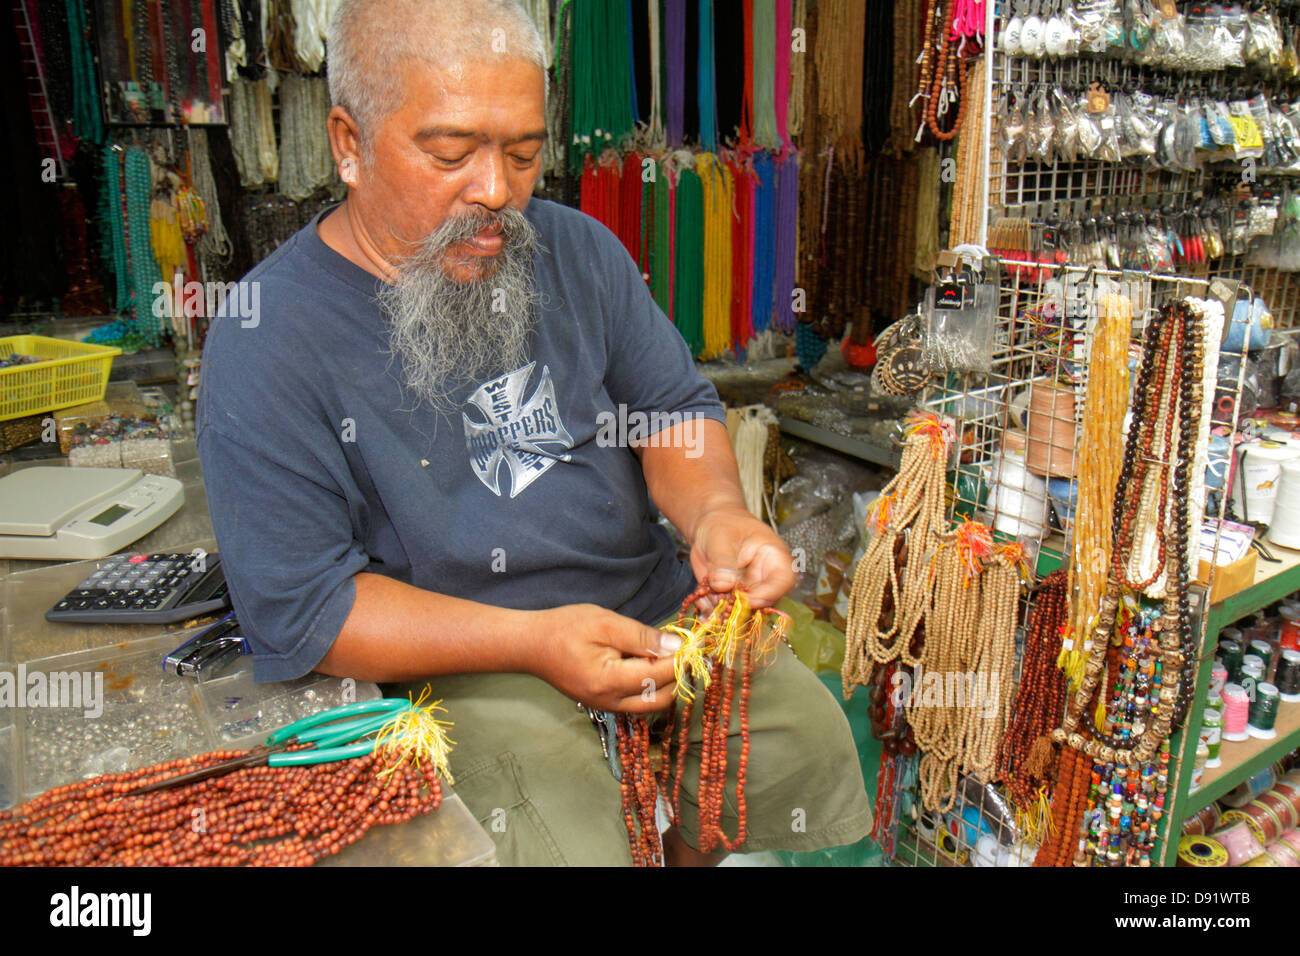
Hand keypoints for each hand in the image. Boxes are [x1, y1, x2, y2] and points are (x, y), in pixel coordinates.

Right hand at [530, 604, 679, 712]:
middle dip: (678, 676)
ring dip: (666, 683)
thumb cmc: (565, 628)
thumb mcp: (605, 623)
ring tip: (669, 655)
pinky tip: (649, 663)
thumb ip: (641, 636)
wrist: (531, 645)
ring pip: (651, 704)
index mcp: (611, 682)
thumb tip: (676, 646)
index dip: (682, 660)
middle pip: (661, 699)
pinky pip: (637, 702)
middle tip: (685, 649)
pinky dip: (651, 686)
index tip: (696, 643)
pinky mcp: (604, 703)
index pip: (660, 675)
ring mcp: (606, 706)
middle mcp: (611, 702)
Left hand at [689, 506, 795, 610]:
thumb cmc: (722, 524)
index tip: (749, 600)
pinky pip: (723, 612)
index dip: (770, 593)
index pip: (784, 580)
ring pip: (742, 612)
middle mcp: (764, 578)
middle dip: (741, 609)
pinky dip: (710, 610)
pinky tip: (700, 600)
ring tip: (705, 599)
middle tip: (720, 605)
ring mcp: (748, 591)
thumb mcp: (721, 537)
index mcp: (773, 557)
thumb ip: (723, 560)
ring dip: (722, 612)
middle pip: (764, 603)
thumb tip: (724, 585)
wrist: (708, 528)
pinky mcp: (731, 598)